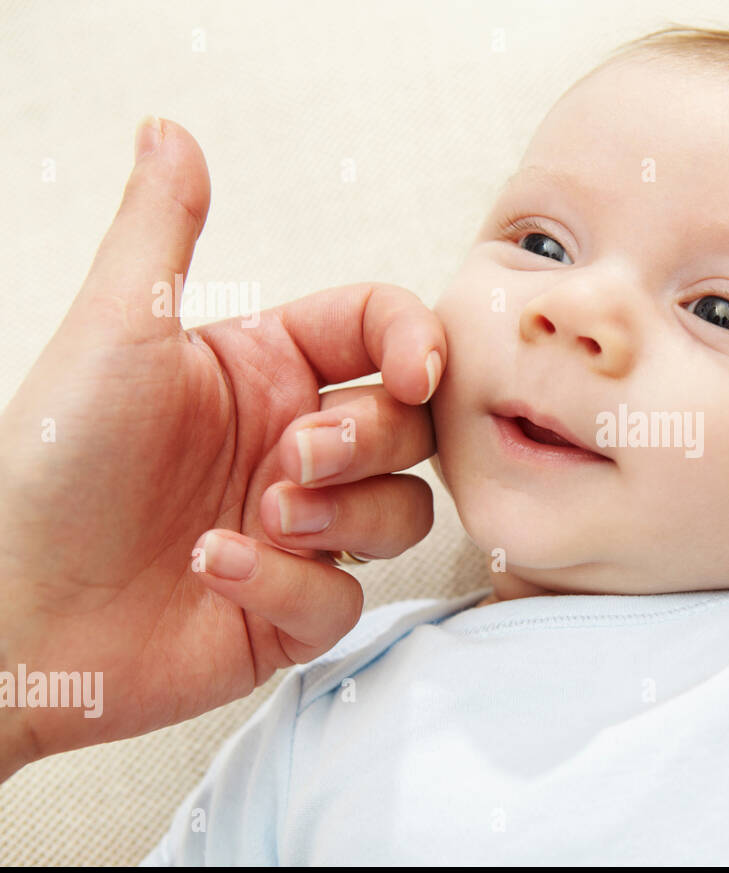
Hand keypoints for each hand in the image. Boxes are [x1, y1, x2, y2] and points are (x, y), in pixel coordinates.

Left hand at [0, 118, 445, 775]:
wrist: (8, 617)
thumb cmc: (45, 472)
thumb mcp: (112, 337)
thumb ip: (160, 233)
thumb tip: (168, 131)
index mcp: (267, 371)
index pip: (385, 333)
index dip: (420, 343)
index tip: (416, 370)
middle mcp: (293, 446)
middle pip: (412, 426)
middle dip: (368, 441)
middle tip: (296, 458)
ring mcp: (300, 531)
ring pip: (404, 513)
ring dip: (345, 518)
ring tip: (262, 517)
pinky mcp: (290, 610)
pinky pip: (344, 601)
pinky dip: (289, 587)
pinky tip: (216, 568)